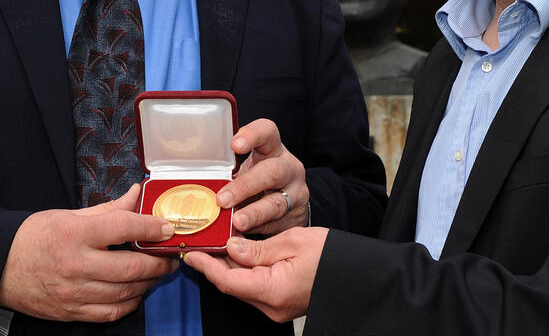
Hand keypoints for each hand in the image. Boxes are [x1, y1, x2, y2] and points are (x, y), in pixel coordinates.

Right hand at [0, 183, 178, 321]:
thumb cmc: (33, 238)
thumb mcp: (68, 215)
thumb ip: (108, 209)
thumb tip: (136, 195)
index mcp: (75, 234)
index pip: (123, 227)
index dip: (151, 227)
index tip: (167, 227)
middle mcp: (75, 264)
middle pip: (130, 266)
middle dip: (158, 262)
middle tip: (170, 255)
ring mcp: (73, 292)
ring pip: (125, 292)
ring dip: (149, 283)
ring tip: (157, 272)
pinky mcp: (71, 312)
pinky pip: (110, 313)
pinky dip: (130, 303)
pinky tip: (136, 291)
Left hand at [185, 228, 326, 321]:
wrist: (356, 274)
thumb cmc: (332, 255)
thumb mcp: (293, 241)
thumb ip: (258, 248)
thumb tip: (232, 248)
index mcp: (273, 290)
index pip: (228, 280)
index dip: (206, 266)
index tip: (191, 253)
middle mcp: (272, 306)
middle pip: (232, 286)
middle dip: (214, 265)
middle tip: (200, 244)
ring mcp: (276, 308)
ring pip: (242, 287)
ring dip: (229, 268)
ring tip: (216, 245)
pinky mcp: (280, 303)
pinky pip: (254, 288)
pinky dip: (244, 272)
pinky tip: (239, 256)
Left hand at [216, 119, 309, 234]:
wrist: (289, 205)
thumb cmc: (259, 183)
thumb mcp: (248, 170)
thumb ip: (231, 173)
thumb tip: (197, 185)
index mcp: (273, 149)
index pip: (267, 132)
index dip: (253, 135)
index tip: (235, 145)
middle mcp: (289, 168)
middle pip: (271, 171)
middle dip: (245, 186)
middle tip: (223, 199)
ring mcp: (296, 193)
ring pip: (276, 203)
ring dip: (253, 214)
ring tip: (237, 222)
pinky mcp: (296, 218)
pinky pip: (276, 226)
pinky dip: (258, 232)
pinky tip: (243, 238)